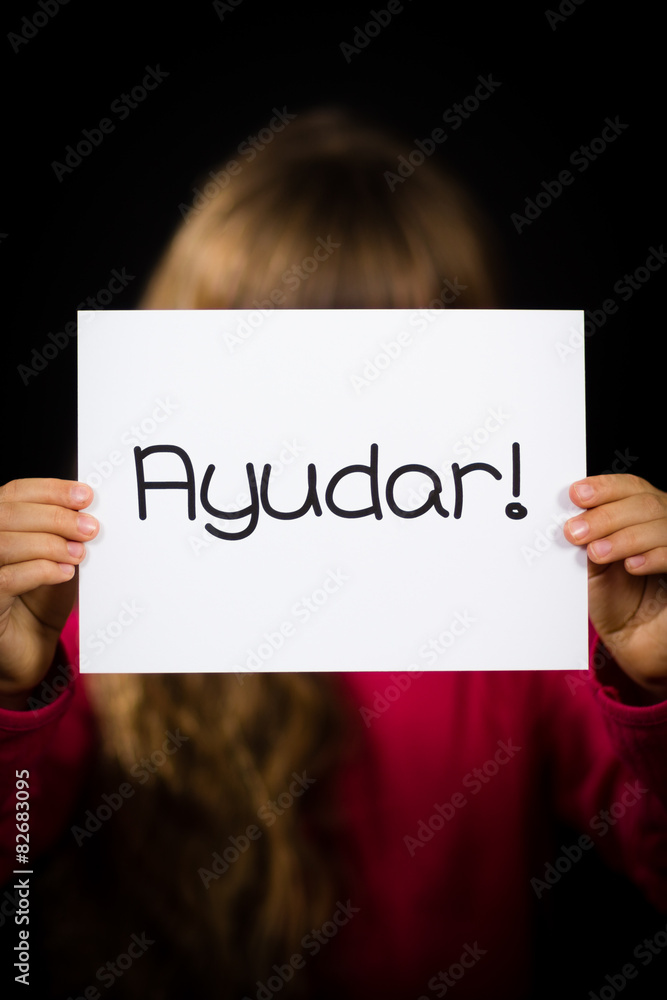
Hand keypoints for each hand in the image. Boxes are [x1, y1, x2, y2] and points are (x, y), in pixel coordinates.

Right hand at [0, 479, 97, 703]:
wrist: (30, 647)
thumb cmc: (42, 598)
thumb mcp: (57, 556)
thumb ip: (64, 532)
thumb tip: (88, 509)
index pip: (15, 492)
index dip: (51, 490)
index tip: (86, 496)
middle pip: (8, 513)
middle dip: (55, 517)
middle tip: (90, 528)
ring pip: (4, 543)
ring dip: (49, 544)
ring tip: (79, 553)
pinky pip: (6, 578)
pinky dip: (40, 570)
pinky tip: (64, 573)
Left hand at [564, 474, 666, 701]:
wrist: (634, 642)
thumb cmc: (613, 599)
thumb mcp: (593, 566)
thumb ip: (588, 539)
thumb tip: (568, 516)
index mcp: (642, 514)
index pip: (630, 488)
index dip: (605, 487)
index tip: (576, 494)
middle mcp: (665, 524)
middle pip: (645, 503)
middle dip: (606, 515)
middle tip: (574, 531)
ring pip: (661, 524)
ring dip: (625, 536)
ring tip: (596, 552)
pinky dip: (654, 556)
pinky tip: (631, 565)